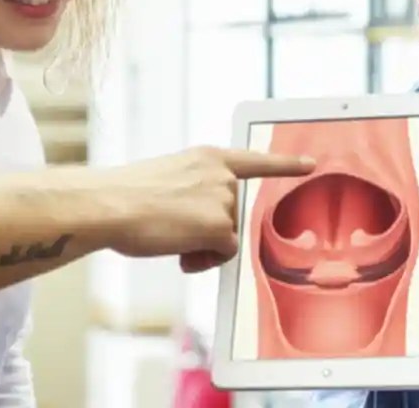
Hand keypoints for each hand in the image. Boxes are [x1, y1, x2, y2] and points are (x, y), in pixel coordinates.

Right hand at [103, 146, 313, 264]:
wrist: (109, 204)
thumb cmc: (126, 196)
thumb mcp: (170, 179)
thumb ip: (196, 191)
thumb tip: (206, 225)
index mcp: (207, 157)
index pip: (254, 160)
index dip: (284, 165)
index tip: (309, 164)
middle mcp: (221, 175)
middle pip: (232, 214)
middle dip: (209, 230)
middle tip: (173, 232)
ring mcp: (222, 199)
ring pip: (227, 236)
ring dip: (203, 246)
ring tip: (170, 240)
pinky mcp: (219, 225)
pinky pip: (224, 254)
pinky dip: (204, 260)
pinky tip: (180, 255)